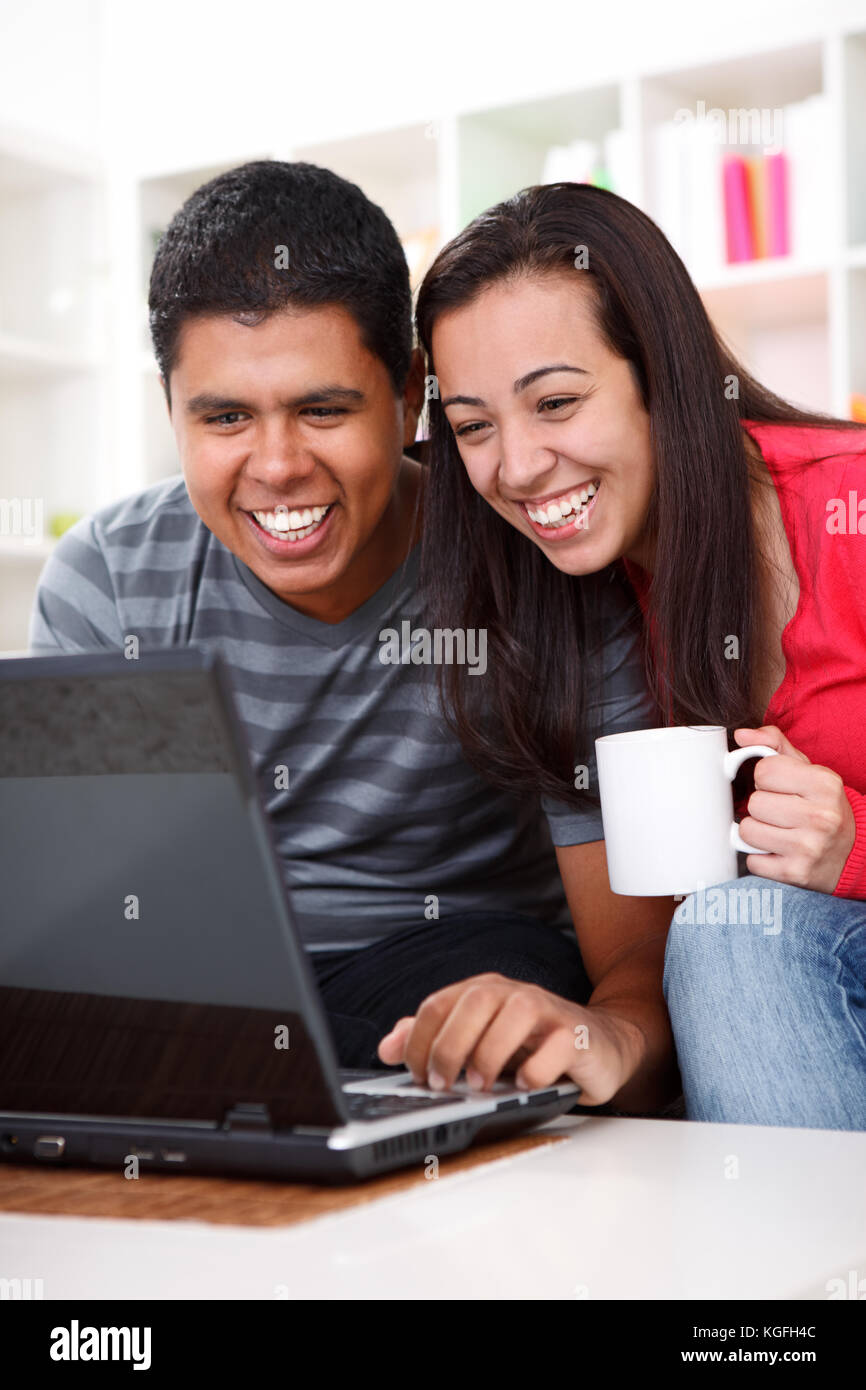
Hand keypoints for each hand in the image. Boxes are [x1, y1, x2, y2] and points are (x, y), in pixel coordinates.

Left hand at [377, 973, 643, 1104]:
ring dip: (491, 1052)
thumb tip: (387, 1048)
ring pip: (517, 1011)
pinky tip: (525, 1085)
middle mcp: (514, 993)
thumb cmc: (533, 1046)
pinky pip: (559, 1043)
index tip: (417, 1076)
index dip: (420, 1040)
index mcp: (484, 992)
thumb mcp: (476, 1043)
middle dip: (450, 1043)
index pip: (439, 1003)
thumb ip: (431, 1040)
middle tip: (443, 1082)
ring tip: (480, 1086)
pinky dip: (537, 1068)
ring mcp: (548, 1010)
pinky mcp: (579, 1034)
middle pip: (475, 1000)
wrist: (599, 1046)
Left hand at [734, 725, 854, 892]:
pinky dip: (759, 857)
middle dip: (762, 806)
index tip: (780, 787)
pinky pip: (752, 861)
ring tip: (778, 831)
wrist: (855, 852)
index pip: (764, 770)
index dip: (766, 778)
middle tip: (781, 812)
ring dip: (757, 831)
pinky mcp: (795, 873)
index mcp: (824, 784)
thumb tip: (741, 735)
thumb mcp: (811, 771)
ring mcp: (808, 847)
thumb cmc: (824, 806)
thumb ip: (775, 746)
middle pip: (754, 803)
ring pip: (747, 831)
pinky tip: (779, 851)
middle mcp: (819, 816)